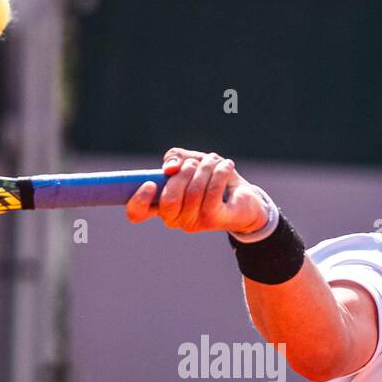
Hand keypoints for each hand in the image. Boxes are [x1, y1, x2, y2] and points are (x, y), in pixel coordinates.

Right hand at [125, 148, 269, 234]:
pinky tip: (227, 166)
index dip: (138, 200)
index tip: (149, 183)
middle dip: (183, 173)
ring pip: (193, 192)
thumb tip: (169, 168)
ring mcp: (194, 222)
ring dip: (205, 168)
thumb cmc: (212, 180)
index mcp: (162, 206)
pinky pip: (212, 192)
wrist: (244, 197)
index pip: (137, 213)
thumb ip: (174, 158)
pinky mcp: (214, 220)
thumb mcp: (191, 162)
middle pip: (169, 199)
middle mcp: (175, 219)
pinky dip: (219, 172)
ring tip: (214, 161)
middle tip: (196, 163)